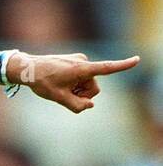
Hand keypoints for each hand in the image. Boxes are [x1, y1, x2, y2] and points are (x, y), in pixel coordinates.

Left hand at [10, 50, 138, 113]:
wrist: (28, 68)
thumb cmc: (42, 82)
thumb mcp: (59, 98)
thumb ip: (77, 105)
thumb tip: (90, 106)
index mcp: (81, 69)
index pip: (106, 68)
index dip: (123, 66)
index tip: (137, 59)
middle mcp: (83, 62)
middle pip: (94, 87)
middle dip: (83, 94)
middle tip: (66, 95)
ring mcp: (80, 60)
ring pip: (88, 83)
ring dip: (78, 90)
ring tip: (61, 88)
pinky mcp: (76, 61)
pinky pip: (82, 78)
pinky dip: (75, 83)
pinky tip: (61, 83)